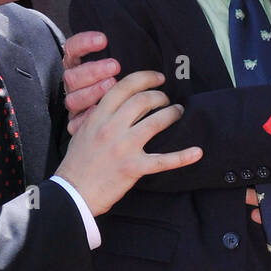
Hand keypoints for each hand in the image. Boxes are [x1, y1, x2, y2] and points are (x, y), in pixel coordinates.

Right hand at [56, 69, 194, 213]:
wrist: (73, 192)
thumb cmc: (77, 163)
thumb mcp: (82, 131)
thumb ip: (99, 114)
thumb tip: (118, 101)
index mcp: (98, 116)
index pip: (124, 86)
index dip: (145, 78)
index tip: (157, 78)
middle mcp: (112, 128)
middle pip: (144, 100)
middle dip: (160, 96)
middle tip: (167, 99)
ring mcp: (124, 147)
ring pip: (156, 122)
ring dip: (172, 114)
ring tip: (178, 113)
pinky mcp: (134, 168)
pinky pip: (163, 160)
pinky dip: (183, 156)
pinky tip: (197, 152)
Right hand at [63, 30, 119, 134]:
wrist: (112, 127)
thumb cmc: (121, 89)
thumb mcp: (115, 69)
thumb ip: (116, 57)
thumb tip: (132, 41)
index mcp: (77, 67)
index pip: (72, 49)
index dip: (84, 43)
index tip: (103, 40)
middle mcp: (73, 85)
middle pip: (72, 76)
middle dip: (93, 70)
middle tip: (114, 66)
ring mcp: (74, 105)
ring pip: (73, 99)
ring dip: (92, 92)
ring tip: (111, 87)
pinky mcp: (76, 124)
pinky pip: (74, 123)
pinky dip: (85, 119)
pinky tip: (97, 112)